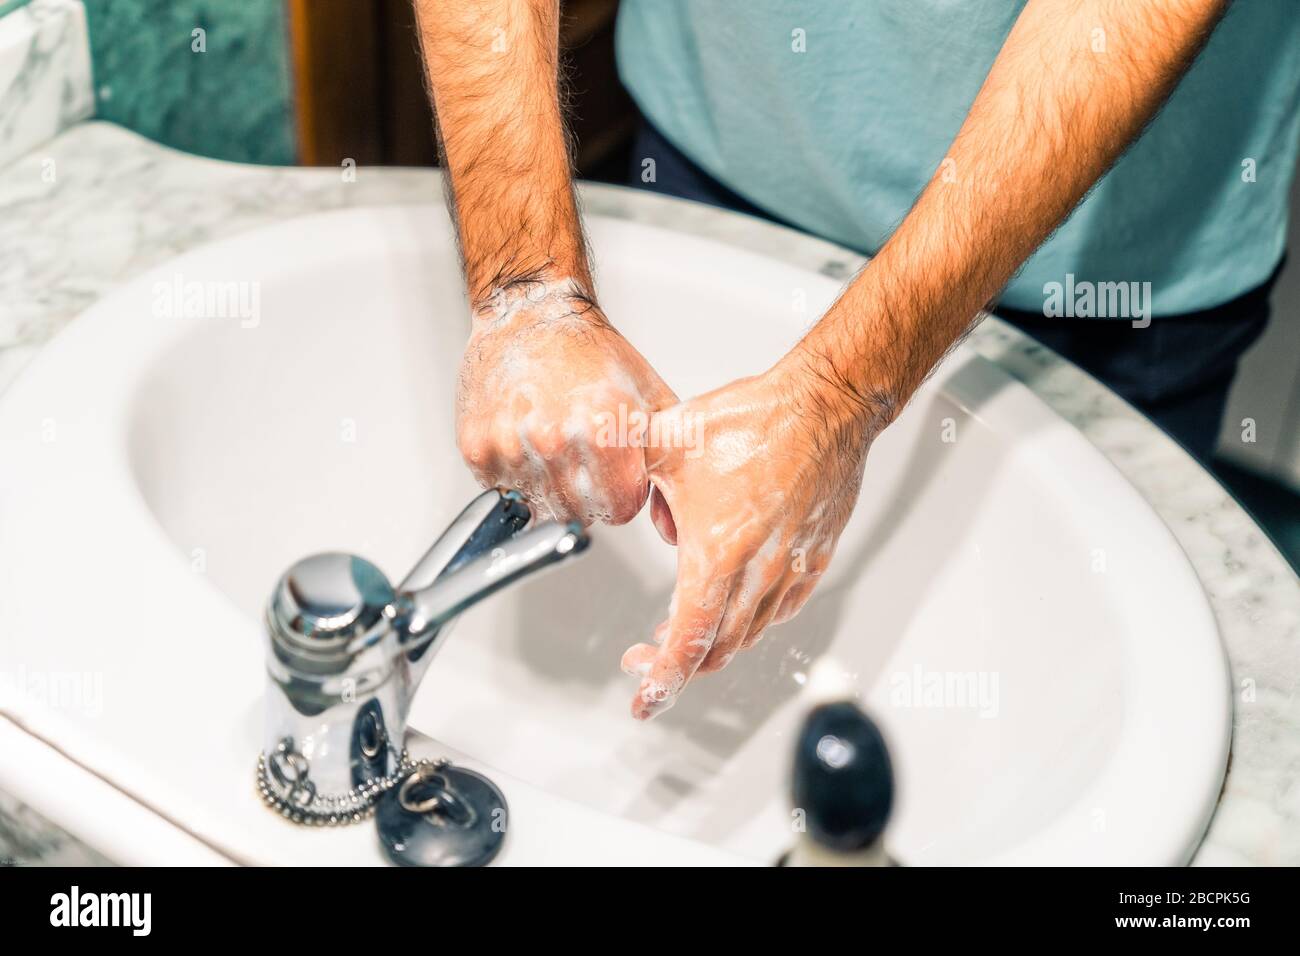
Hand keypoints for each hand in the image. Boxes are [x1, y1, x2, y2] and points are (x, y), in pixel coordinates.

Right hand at [456, 280, 677, 524]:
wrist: (530, 312)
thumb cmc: (590, 352)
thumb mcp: (651, 397)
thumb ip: (669, 457)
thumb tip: (670, 517)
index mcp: (601, 431)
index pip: (618, 509)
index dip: (621, 492)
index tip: (616, 471)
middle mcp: (553, 441)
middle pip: (579, 511)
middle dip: (587, 491)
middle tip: (581, 451)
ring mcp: (510, 446)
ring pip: (540, 504)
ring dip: (549, 483)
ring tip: (552, 440)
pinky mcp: (476, 447)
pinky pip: (502, 489)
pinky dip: (515, 473)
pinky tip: (525, 438)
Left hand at [621, 355, 890, 718]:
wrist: (826, 403)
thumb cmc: (755, 420)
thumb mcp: (664, 440)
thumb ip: (625, 472)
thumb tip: (603, 485)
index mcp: (718, 553)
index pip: (687, 640)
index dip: (661, 679)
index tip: (643, 699)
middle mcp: (758, 571)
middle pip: (718, 648)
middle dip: (677, 664)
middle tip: (647, 658)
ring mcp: (791, 568)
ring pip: (750, 632)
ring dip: (715, 642)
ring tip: (684, 628)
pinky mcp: (815, 557)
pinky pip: (781, 608)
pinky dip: (752, 621)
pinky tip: (737, 606)